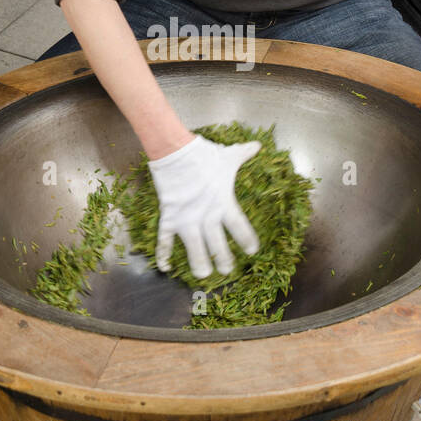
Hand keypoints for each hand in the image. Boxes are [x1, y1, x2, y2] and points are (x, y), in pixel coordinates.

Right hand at [148, 135, 261, 277]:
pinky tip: (165, 267)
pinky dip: (163, 254)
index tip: (252, 251)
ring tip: (204, 275)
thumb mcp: (228, 156)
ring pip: (194, 248)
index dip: (247, 240)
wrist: (176, 152)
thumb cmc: (204, 155)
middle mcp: (207, 216)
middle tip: (228, 271)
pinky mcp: (169, 217)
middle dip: (224, 260)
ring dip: (199, 263)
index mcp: (224, 204)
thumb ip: (243, 154)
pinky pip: (164, 240)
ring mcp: (187, 219)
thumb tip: (258, 145)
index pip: (240, 227)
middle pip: (218, 245)